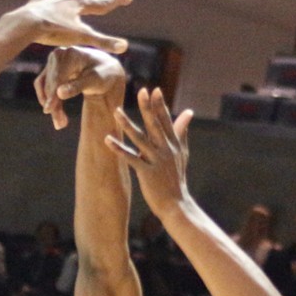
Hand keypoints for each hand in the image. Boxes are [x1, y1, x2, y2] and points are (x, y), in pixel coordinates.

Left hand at [7, 0, 130, 52]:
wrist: (30, 24)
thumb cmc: (55, 31)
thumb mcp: (81, 37)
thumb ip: (102, 42)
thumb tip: (124, 46)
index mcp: (81, 6)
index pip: (103, 4)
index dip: (116, 1)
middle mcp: (69, 0)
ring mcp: (54, 1)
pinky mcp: (38, 4)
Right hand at [35, 46, 126, 129]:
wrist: (106, 70)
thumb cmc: (103, 74)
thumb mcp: (94, 80)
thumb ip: (77, 86)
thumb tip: (60, 93)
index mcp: (70, 53)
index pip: (57, 77)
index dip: (52, 95)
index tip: (48, 111)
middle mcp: (58, 54)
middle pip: (50, 83)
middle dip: (54, 105)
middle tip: (60, 125)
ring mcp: (53, 62)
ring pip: (45, 87)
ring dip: (52, 106)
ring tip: (60, 124)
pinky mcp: (50, 70)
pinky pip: (43, 87)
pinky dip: (48, 100)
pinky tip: (57, 114)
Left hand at [108, 88, 195, 217]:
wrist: (176, 205)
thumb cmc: (177, 179)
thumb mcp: (182, 153)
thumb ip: (182, 131)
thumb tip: (188, 112)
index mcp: (173, 145)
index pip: (166, 121)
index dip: (160, 106)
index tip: (154, 90)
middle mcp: (166, 150)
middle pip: (155, 125)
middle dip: (148, 108)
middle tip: (141, 91)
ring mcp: (156, 161)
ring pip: (140, 139)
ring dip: (127, 124)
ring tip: (116, 111)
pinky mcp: (147, 173)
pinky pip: (131, 158)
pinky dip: (119, 148)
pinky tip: (107, 139)